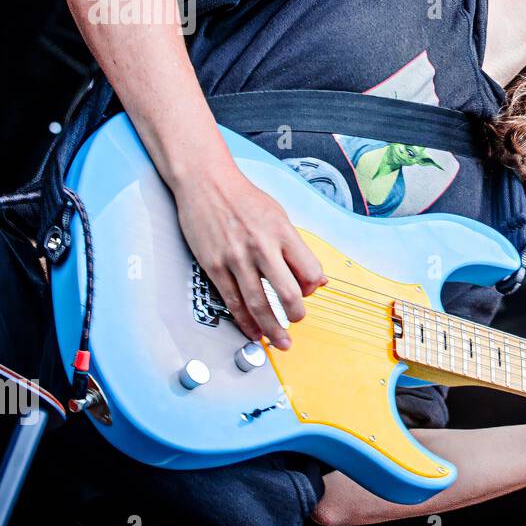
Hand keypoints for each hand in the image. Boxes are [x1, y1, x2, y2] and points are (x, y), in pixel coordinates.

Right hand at [173, 162, 325, 347]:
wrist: (206, 183)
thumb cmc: (244, 199)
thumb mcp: (280, 216)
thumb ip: (298, 248)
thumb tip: (319, 279)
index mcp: (283, 233)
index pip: (310, 272)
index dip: (314, 288)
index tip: (309, 293)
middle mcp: (262, 247)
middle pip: (287, 293)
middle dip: (296, 314)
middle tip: (298, 322)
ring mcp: (236, 258)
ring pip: (258, 303)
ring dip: (272, 328)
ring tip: (280, 341)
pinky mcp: (215, 266)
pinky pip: (233, 301)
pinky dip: (245, 321)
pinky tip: (253, 332)